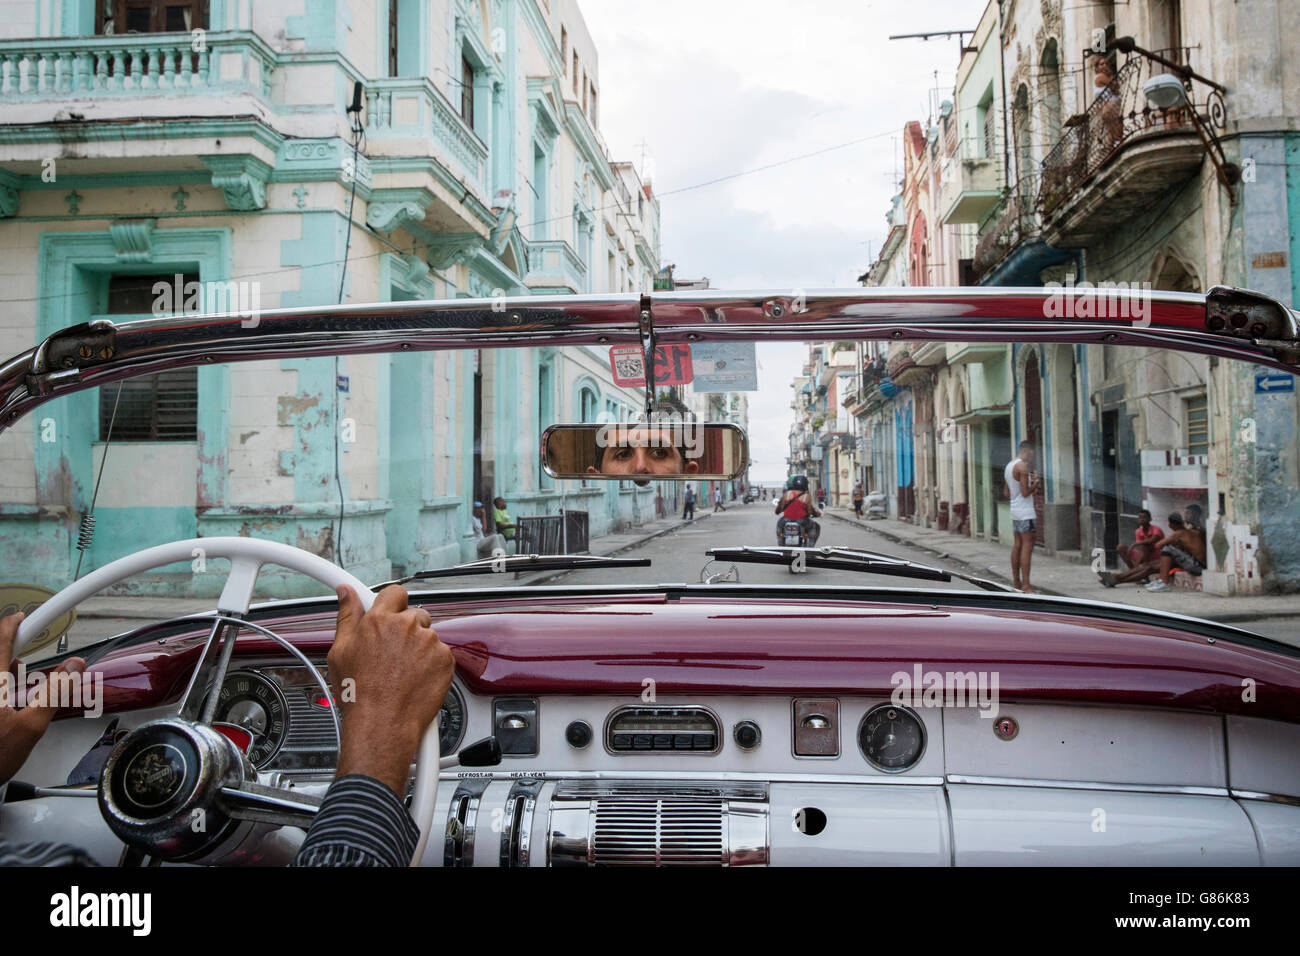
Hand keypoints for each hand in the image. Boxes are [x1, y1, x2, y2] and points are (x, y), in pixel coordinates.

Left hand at [0, 612, 85, 785]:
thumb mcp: (31, 725)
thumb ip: (55, 691)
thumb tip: (74, 665)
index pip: (0, 639)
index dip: (13, 623)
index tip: (24, 616)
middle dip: (8, 647)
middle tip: (25, 645)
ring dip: (2, 666)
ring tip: (17, 672)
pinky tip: (5, 693)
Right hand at [327, 585, 454, 795]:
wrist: (382, 725)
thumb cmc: (359, 695)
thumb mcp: (340, 652)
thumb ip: (347, 616)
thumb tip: (346, 593)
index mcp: (379, 621)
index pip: (394, 593)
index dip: (391, 604)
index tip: (389, 613)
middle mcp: (406, 627)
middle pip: (413, 615)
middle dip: (405, 629)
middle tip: (392, 654)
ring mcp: (429, 642)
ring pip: (427, 636)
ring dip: (418, 648)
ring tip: (402, 672)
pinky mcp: (446, 659)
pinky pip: (441, 654)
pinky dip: (432, 664)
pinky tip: (415, 679)